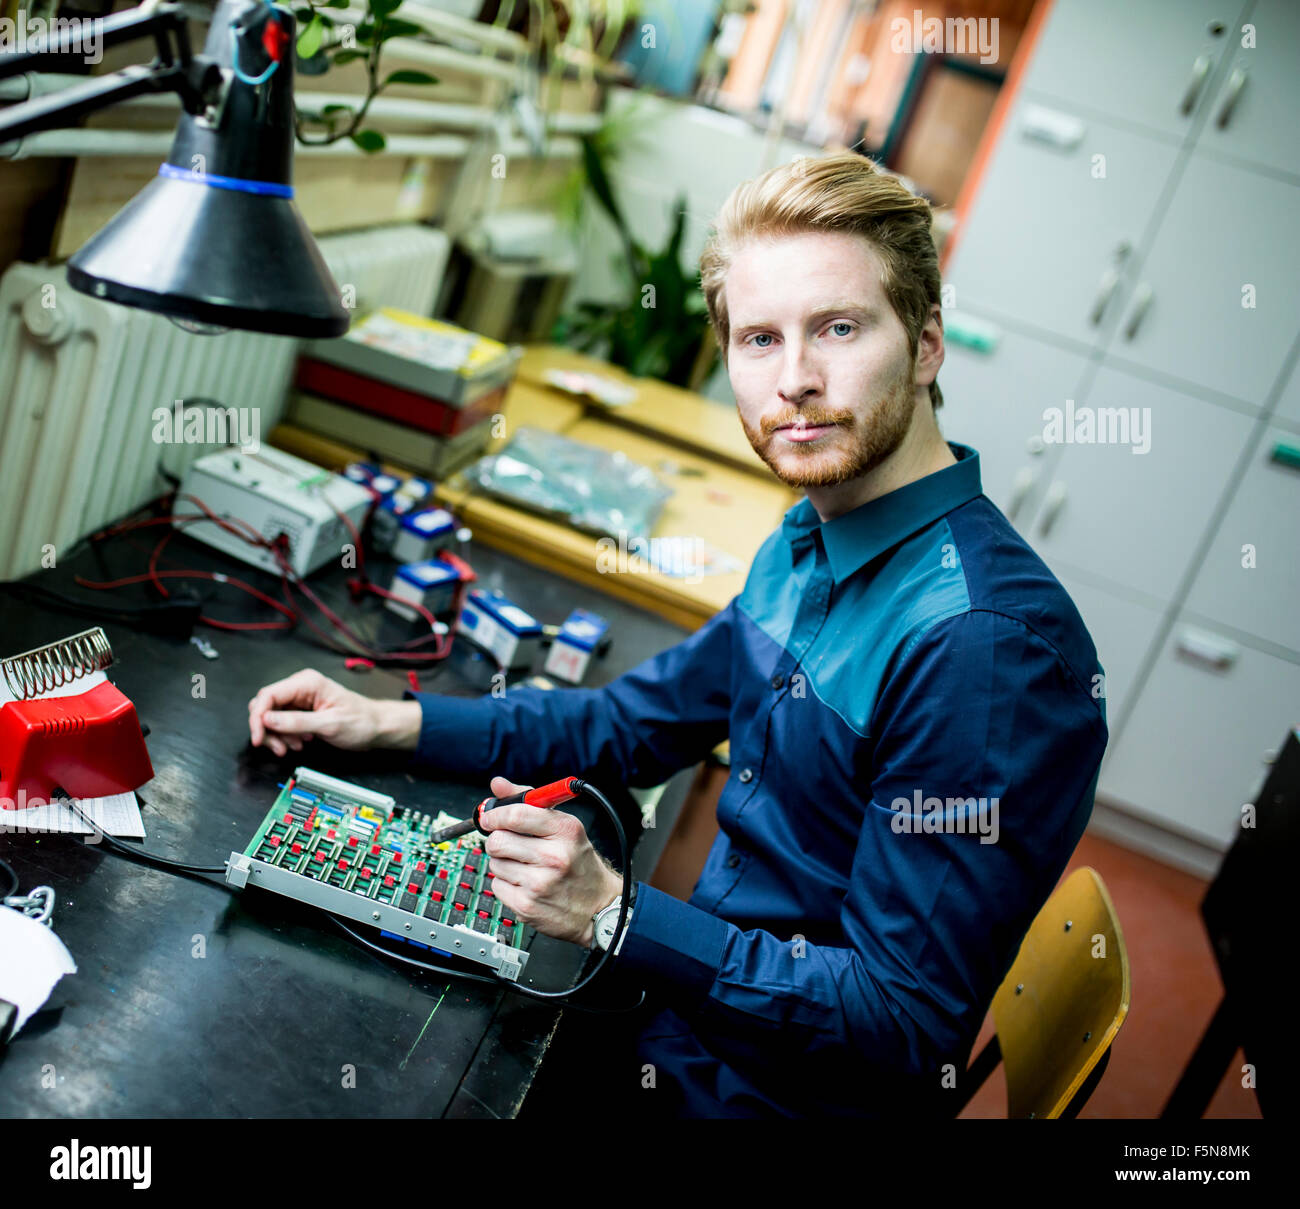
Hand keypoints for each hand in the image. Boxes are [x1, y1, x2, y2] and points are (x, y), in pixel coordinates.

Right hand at [248, 668, 408, 755]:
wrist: (376, 728)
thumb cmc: (361, 721)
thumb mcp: (329, 724)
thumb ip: (297, 722)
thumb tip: (267, 720)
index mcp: (307, 682)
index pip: (268, 695)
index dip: (258, 717)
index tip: (259, 737)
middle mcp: (301, 687)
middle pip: (265, 706)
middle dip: (268, 729)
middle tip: (279, 748)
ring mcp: (300, 699)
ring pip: (271, 717)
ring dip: (277, 735)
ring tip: (294, 747)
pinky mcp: (301, 711)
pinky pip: (282, 723)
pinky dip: (285, 736)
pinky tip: (299, 743)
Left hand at [479, 776, 623, 947]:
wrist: (597, 906)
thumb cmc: (578, 862)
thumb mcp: (564, 826)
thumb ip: (529, 802)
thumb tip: (498, 784)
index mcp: (565, 831)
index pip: (516, 815)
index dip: (496, 814)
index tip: (490, 817)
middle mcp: (554, 857)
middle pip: (498, 840)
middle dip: (498, 839)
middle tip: (508, 842)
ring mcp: (540, 884)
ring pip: (494, 863)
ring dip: (503, 862)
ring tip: (524, 865)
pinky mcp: (527, 906)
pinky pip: (496, 885)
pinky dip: (505, 883)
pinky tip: (524, 883)